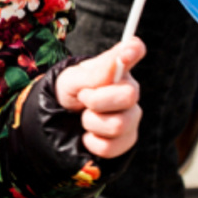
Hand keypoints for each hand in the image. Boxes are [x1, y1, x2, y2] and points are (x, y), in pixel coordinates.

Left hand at [56, 37, 145, 158]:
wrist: (62, 118)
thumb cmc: (71, 92)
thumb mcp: (73, 79)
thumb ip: (96, 72)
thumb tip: (121, 57)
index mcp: (118, 68)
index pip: (134, 50)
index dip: (134, 50)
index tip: (126, 52)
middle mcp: (130, 90)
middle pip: (129, 96)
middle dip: (97, 100)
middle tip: (84, 98)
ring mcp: (132, 116)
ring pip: (119, 125)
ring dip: (92, 123)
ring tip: (85, 117)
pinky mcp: (127, 139)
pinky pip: (111, 147)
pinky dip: (92, 142)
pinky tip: (89, 134)